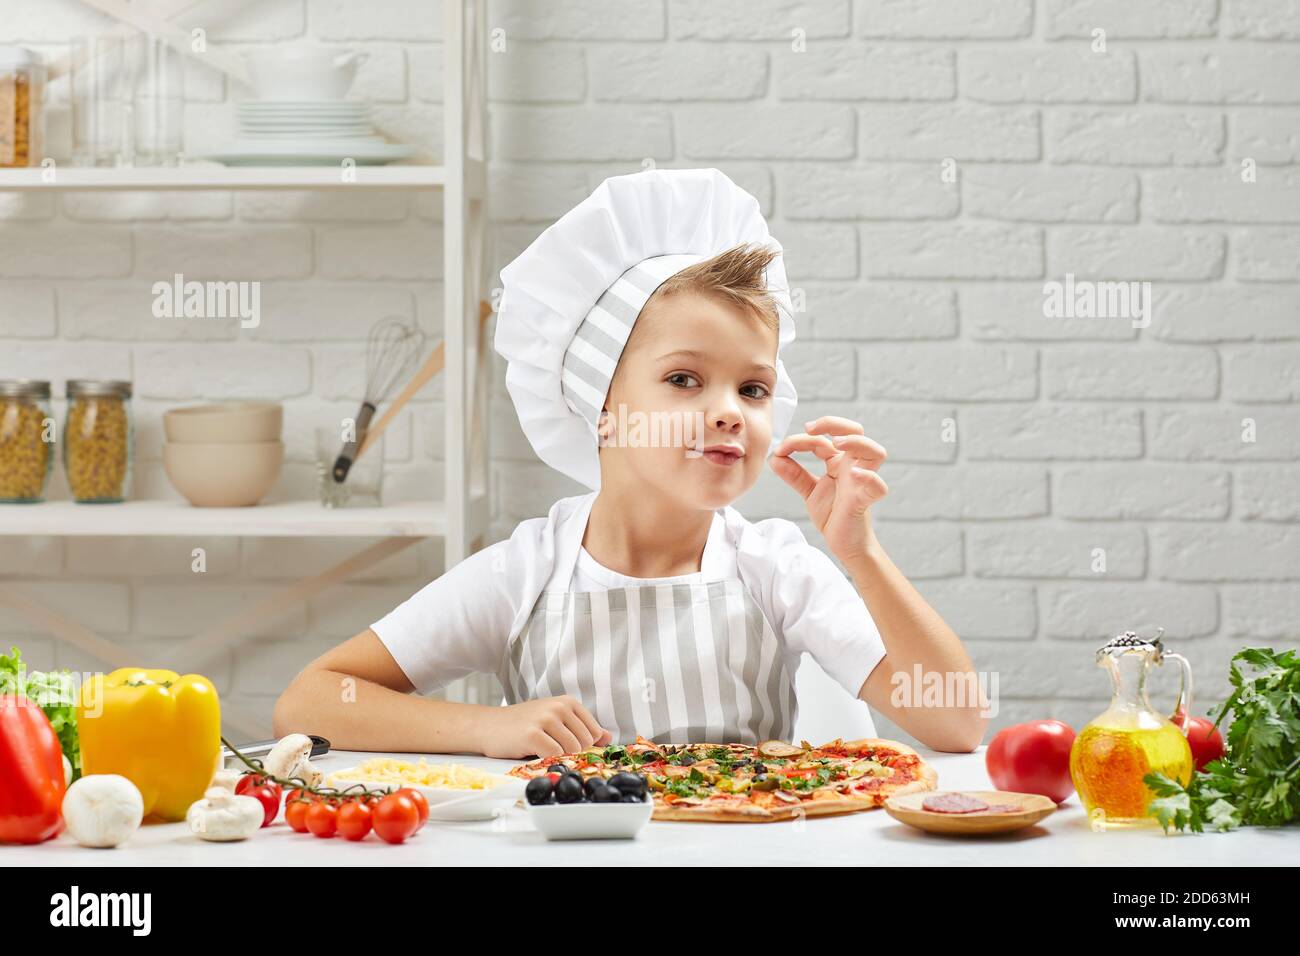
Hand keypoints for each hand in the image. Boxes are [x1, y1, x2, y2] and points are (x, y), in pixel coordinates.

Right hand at [477, 695, 611, 758]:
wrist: (489, 726)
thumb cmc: (523, 725)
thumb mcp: (555, 720)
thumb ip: (582, 727)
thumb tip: (608, 737)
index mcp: (568, 702)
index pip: (594, 732)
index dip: (585, 746)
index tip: (568, 747)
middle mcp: (559, 708)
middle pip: (585, 743)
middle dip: (572, 753)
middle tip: (551, 749)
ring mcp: (546, 720)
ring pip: (571, 750)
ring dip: (559, 756)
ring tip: (542, 750)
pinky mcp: (533, 735)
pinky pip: (554, 755)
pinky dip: (548, 760)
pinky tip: (534, 753)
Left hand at [769, 415, 888, 565]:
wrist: (843, 543)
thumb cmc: (832, 514)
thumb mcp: (809, 491)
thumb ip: (794, 474)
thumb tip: (774, 457)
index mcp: (839, 462)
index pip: (825, 438)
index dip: (801, 439)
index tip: (781, 449)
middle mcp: (853, 466)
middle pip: (857, 432)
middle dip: (835, 423)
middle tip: (810, 428)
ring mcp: (863, 482)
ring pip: (876, 452)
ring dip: (857, 442)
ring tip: (836, 443)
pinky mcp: (866, 500)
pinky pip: (878, 486)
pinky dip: (868, 477)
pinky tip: (852, 475)